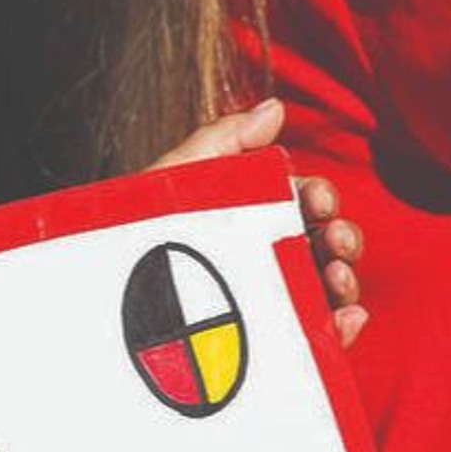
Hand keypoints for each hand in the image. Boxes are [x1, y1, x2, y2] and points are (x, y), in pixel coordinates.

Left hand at [149, 95, 367, 347]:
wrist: (104, 298)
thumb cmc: (133, 234)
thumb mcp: (174, 179)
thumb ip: (222, 140)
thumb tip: (275, 108)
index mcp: (251, 215)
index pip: (301, 203)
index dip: (320, 197)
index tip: (318, 200)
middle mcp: (265, 257)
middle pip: (323, 244)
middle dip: (342, 237)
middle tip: (335, 239)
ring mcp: (269, 302)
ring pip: (327, 289)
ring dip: (346, 280)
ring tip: (337, 279)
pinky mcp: (268, 343)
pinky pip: (316, 337)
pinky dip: (342, 328)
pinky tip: (344, 319)